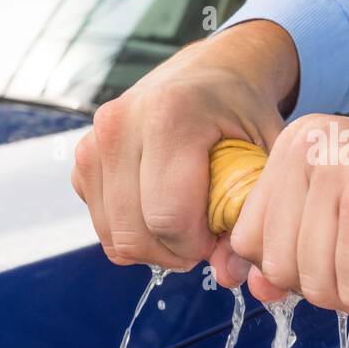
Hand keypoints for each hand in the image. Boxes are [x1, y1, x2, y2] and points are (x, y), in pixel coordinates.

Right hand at [71, 20, 298, 284]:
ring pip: (114, 237)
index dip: (200, 245)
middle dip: (176, 252)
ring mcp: (93, 140)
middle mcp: (120, 124)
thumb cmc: (243, 113)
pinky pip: (103, 225)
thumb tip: (227, 275)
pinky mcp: (83, 158)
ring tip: (189, 222)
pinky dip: (135, 231)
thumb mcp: (266, 156)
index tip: (222, 233)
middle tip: (207, 235)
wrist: (210, 72)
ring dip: (155, 246)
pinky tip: (164, 207)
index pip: (169, 218)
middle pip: (134, 234)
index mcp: (170, 115)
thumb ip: (253, 215)